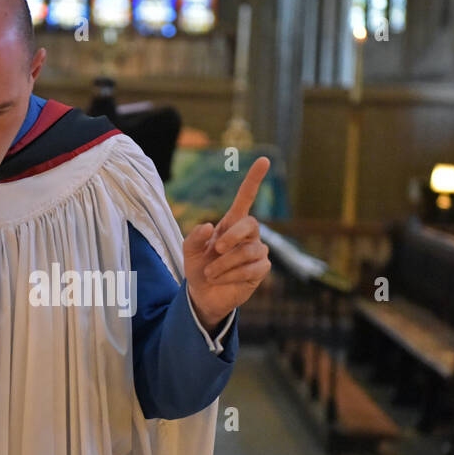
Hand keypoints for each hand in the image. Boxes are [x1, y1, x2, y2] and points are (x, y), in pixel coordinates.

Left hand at [183, 156, 271, 329]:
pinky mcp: (262, 269)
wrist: (204, 295)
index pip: (246, 198)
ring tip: (211, 273)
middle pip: (251, 224)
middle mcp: (248, 234)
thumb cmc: (199, 267)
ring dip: (225, 264)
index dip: (254, 179)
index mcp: (231, 223)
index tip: (264, 160)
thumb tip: (209, 226)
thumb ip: (195, 237)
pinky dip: (232, 275)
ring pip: (248, 251)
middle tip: (217, 250)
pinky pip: (252, 268)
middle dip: (233, 236)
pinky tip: (223, 280)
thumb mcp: (189, 251)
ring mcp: (257, 251)